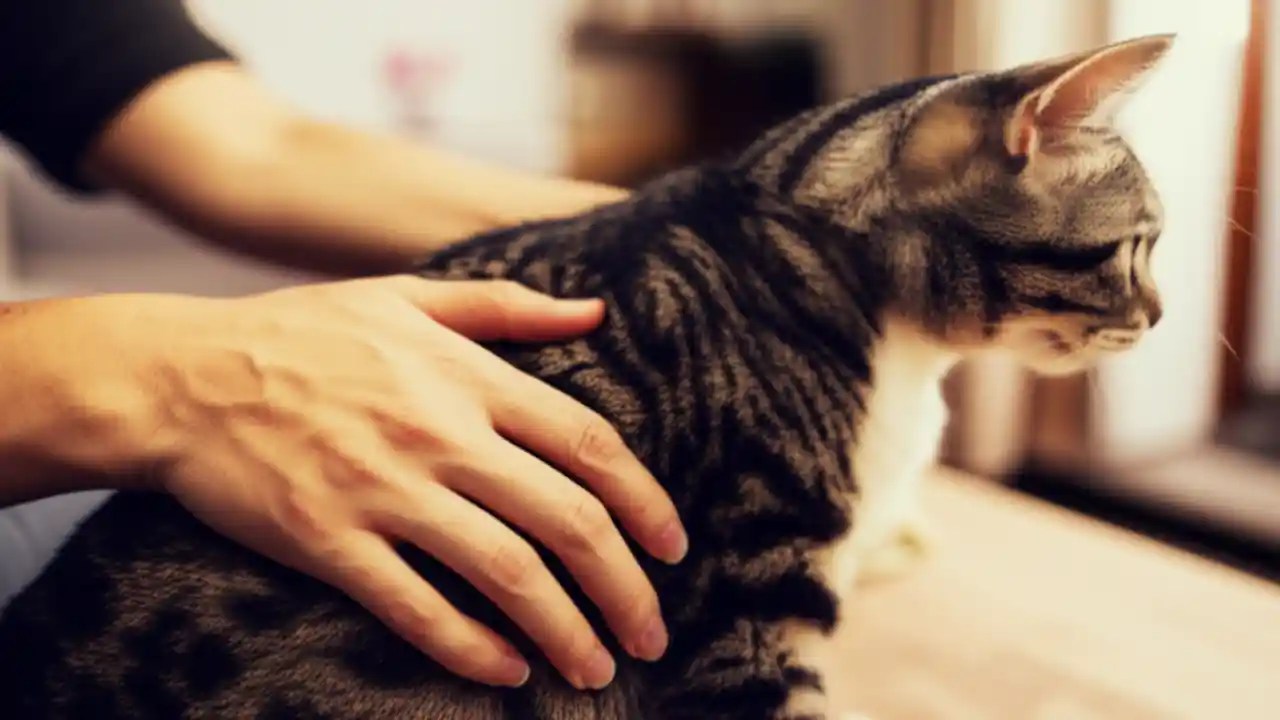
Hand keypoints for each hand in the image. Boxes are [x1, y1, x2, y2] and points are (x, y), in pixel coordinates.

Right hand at [26, 277, 684, 689]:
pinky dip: (470, 647)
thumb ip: (507, 307)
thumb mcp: (409, 298)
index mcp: (467, 376)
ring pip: (505, 572)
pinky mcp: (328, 541)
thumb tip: (595, 311)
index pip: (589, 443)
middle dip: (624, 588)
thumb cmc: (302, 333)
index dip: (645, 502)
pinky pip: (416, 607)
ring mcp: (383, 489)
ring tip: (596, 668)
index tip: (673, 549)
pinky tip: (508, 671)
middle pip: (566, 519)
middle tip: (651, 634)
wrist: (183, 376)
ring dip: (564, 630)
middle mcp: (439, 433)